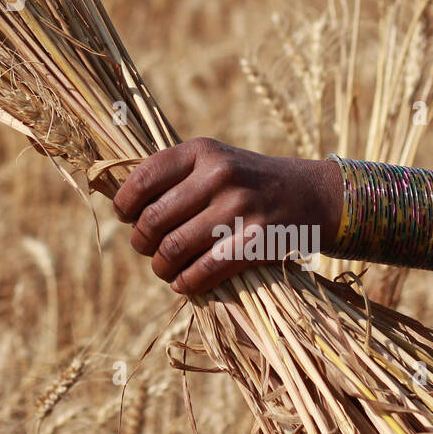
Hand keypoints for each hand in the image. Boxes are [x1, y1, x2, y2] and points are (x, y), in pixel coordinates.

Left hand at [112, 138, 342, 294]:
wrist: (310, 194)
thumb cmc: (246, 181)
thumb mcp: (212, 161)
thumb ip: (172, 175)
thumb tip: (122, 205)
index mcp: (201, 151)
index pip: (143, 179)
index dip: (124, 204)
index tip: (125, 216)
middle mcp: (219, 174)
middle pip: (153, 219)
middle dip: (141, 241)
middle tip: (145, 247)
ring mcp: (239, 208)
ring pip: (174, 248)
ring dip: (160, 266)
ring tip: (163, 267)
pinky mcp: (257, 241)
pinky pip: (204, 270)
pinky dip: (186, 282)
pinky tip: (183, 283)